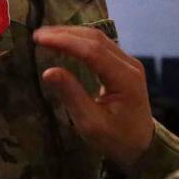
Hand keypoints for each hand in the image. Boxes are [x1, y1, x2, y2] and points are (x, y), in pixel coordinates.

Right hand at [33, 26, 154, 171]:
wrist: (141, 144)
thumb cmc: (116, 139)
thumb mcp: (91, 124)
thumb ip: (72, 95)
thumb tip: (48, 71)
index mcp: (125, 79)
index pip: (93, 52)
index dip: (65, 42)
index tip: (39, 39)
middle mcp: (130, 65)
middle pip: (96, 39)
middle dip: (65, 34)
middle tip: (37, 36)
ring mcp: (129, 62)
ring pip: (98, 38)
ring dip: (71, 34)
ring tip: (45, 36)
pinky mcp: (123, 64)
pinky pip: (100, 45)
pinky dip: (79, 41)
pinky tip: (63, 42)